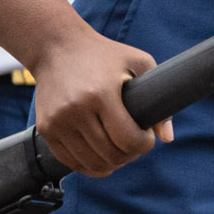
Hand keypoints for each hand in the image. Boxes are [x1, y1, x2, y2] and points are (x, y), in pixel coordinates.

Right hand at [30, 26, 166, 176]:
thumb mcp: (138, 62)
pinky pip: (70, 162)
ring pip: (91, 164)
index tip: (147, 137)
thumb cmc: (104, 54)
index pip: (128, 139)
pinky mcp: (45, 129)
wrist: (56, 47)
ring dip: (111, 164)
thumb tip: (168, 139)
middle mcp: (76, 109)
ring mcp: (57, 121)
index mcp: (101, 93)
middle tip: (135, 144)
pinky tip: (101, 156)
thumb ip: (159, 97)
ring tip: (120, 151)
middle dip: (130, 155)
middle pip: (111, 155)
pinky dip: (89, 166)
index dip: (144, 145)